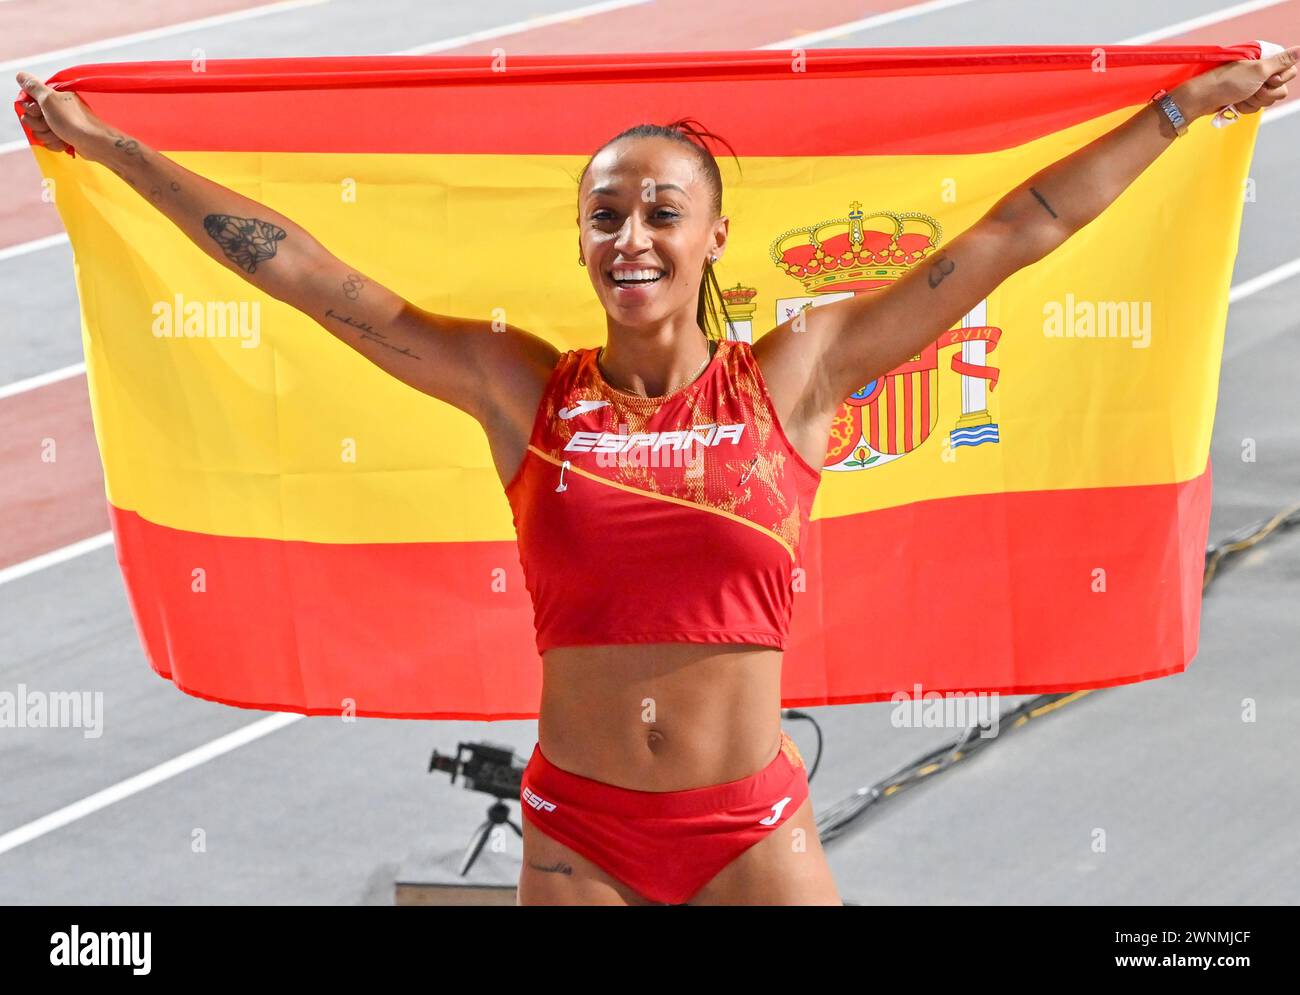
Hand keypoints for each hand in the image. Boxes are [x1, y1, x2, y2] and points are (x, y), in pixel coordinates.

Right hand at [14, 70, 106, 159]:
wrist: (93, 143)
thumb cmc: (72, 120)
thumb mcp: (49, 99)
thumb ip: (33, 86)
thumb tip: (20, 75)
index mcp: (53, 95)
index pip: (28, 101)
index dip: (30, 109)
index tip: (39, 111)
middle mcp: (57, 108)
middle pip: (31, 117)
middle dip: (39, 124)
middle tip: (51, 124)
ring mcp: (61, 123)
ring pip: (39, 131)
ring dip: (48, 135)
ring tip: (60, 134)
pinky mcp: (64, 136)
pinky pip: (49, 141)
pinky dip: (55, 144)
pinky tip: (64, 143)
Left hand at [1181, 44, 1297, 118]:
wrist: (1203, 99)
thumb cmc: (1228, 82)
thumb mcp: (1259, 70)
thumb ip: (1282, 61)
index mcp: (1266, 59)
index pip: (1290, 71)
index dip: (1279, 79)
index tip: (1267, 79)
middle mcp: (1261, 70)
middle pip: (1280, 88)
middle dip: (1266, 93)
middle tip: (1251, 89)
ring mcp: (1253, 85)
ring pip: (1268, 100)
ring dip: (1254, 101)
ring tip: (1241, 96)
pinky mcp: (1245, 97)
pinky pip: (1256, 107)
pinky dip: (1246, 107)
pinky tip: (1236, 103)